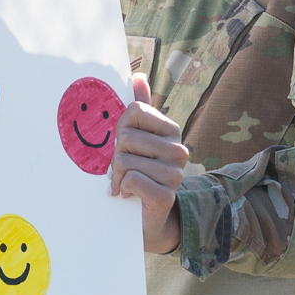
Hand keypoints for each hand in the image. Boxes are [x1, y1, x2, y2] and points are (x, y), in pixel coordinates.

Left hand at [112, 75, 186, 253]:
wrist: (146, 217)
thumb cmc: (138, 172)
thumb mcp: (138, 138)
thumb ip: (140, 108)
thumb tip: (138, 76)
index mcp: (171, 130)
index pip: (135, 110)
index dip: (121, 127)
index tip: (124, 143)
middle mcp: (178, 149)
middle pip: (126, 137)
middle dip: (116, 155)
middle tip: (123, 169)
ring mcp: (175, 173)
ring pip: (125, 161)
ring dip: (117, 176)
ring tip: (126, 183)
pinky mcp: (166, 195)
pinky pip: (131, 180)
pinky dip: (123, 188)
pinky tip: (129, 195)